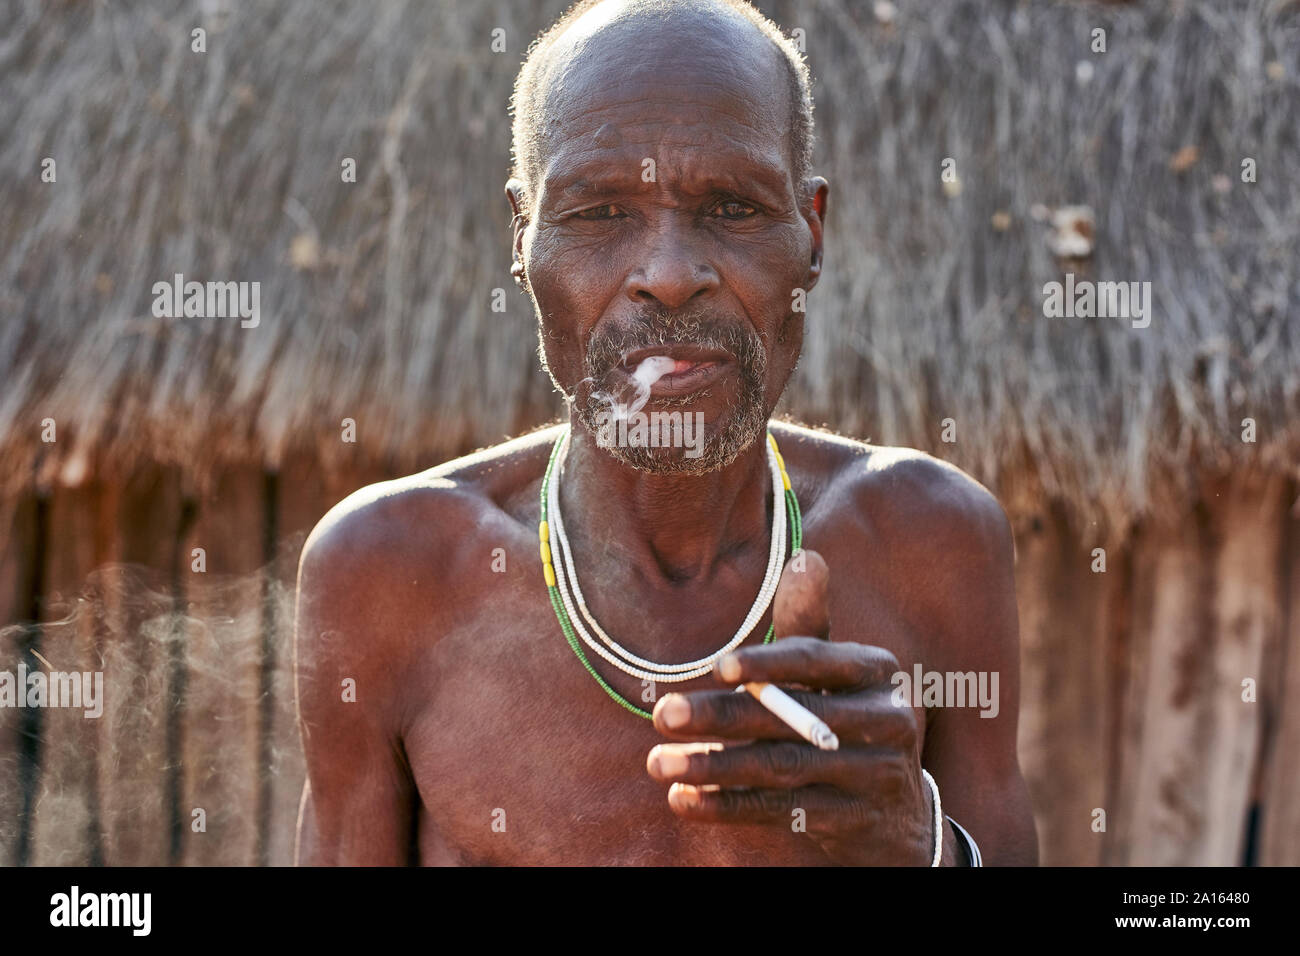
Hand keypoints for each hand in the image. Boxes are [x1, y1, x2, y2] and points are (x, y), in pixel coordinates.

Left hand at [645, 550, 937, 864]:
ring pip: (781, 766)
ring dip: (713, 766)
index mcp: (876, 672)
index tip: (717, 666)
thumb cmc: (850, 719)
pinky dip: (728, 805)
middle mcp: (886, 721)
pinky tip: (684, 799)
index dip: (767, 662)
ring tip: (659, 762)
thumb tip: (806, 557)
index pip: (816, 660)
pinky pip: (782, 811)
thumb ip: (809, 625)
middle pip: (791, 716)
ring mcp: (875, 775)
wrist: (898, 813)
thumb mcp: (837, 673)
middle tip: (662, 714)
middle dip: (721, 716)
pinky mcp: (855, 821)